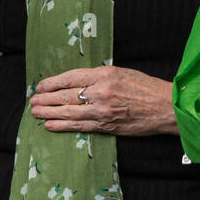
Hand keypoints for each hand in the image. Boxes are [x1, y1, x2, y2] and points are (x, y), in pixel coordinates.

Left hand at [30, 65, 178, 136]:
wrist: (165, 107)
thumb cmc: (147, 88)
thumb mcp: (123, 73)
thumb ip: (100, 77)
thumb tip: (77, 83)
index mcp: (105, 74)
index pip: (71, 77)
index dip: (52, 83)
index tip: (41, 86)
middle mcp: (101, 91)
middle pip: (66, 95)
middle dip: (46, 99)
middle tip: (33, 102)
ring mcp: (103, 110)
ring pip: (69, 111)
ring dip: (49, 113)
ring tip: (36, 113)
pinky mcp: (106, 125)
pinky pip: (79, 126)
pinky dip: (63, 125)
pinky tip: (50, 125)